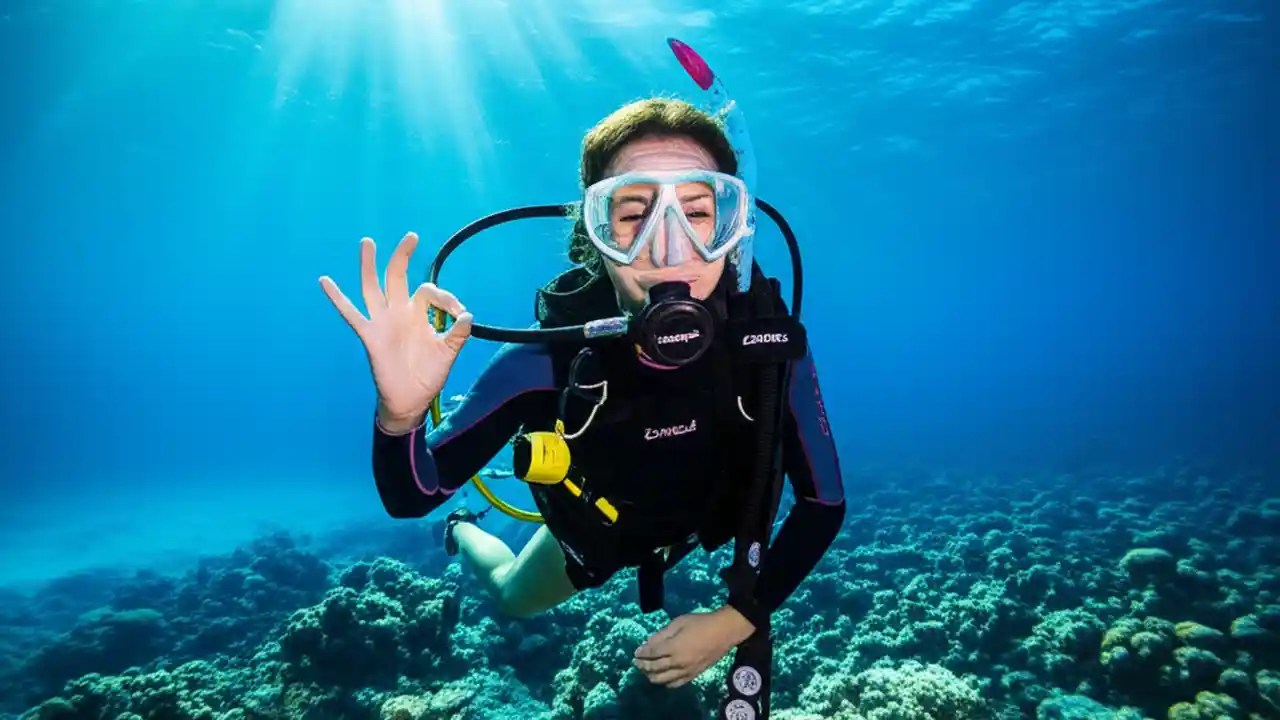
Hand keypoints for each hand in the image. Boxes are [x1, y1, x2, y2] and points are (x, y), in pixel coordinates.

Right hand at [319, 232, 472, 429]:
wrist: (411, 399)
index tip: (459, 313)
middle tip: (412, 236)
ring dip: (369, 265)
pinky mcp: (370, 335)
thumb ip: (458, 334)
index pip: (429, 292)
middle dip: (403, 256)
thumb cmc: (428, 375)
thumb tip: (468, 315)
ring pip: (373, 287)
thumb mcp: (448, 353)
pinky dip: (337, 298)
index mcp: (419, 315)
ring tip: (367, 242)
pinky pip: (351, 314)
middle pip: (398, 277)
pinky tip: (325, 281)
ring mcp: (383, 322)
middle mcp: (399, 313)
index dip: (446, 297)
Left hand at [632, 607, 755, 688]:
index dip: (641, 653)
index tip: (636, 652)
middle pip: (654, 668)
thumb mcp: (679, 623)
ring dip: (651, 676)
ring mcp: (686, 671)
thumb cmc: (701, 623)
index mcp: (673, 647)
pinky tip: (662, 678)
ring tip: (646, 671)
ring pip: (662, 679)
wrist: (723, 632)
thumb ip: (662, 634)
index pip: (651, 653)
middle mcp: (677, 662)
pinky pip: (675, 684)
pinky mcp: (693, 675)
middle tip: (637, 662)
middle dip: (642, 665)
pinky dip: (665, 682)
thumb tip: (648, 643)